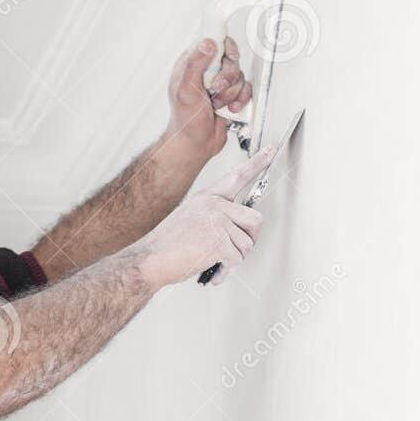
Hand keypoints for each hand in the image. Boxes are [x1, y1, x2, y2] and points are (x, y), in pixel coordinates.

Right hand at [134, 148, 273, 286]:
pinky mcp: (218, 240)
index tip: (271, 150)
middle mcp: (214, 205)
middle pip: (256, 220)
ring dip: (234, 258)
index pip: (237, 176)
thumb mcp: (192, 218)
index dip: (257, 163)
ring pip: (248, 244)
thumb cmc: (169, 244)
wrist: (148, 259)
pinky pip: (237, 259)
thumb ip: (217, 216)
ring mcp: (216, 221)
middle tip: (234, 250)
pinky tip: (211, 269)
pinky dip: (226, 270)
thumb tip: (242, 228)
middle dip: (249, 239)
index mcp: (207, 197)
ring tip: (213, 260)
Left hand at [164, 36, 253, 159]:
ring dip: (231, 93)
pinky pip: (246, 90)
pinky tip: (229, 108)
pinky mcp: (232, 95)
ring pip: (240, 76)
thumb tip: (207, 43)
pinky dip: (240, 101)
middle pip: (231, 59)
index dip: (223, 47)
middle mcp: (207, 71)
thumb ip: (195, 64)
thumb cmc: (185, 120)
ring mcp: (220, 83)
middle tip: (216, 88)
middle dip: (227, 78)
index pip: (212, 42)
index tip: (227, 55)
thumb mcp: (186, 90)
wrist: (196, 143)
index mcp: (191, 64)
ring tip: (218, 103)